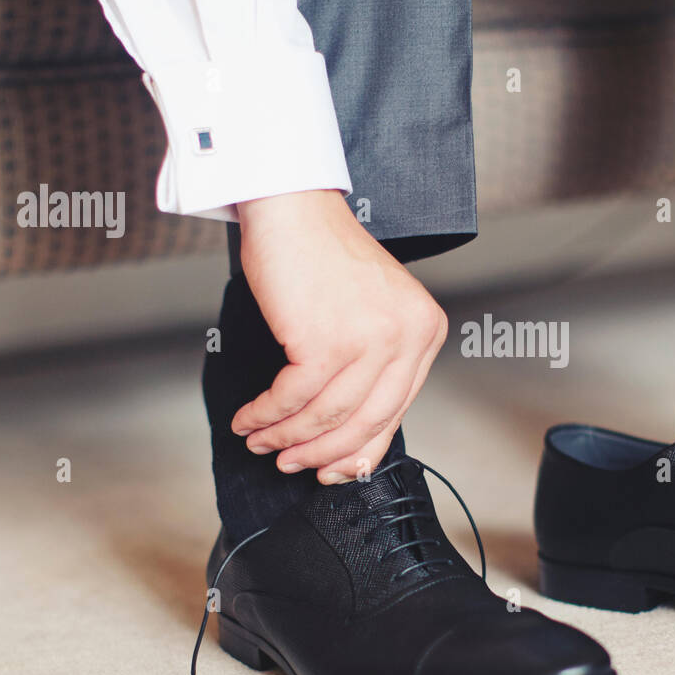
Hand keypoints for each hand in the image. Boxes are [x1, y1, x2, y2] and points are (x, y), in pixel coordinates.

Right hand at [231, 190, 447, 482]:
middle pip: (364, 421)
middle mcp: (408, 336)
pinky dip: (266, 415)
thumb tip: (350, 440)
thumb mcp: (371, 311)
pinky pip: (292, 398)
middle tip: (290, 464)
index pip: (397, 410)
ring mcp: (370, 338)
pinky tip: (249, 419)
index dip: (360, 450)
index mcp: (426, 331)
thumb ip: (373, 367)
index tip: (335, 469)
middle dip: (321, 453)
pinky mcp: (326, 339)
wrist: (293, 205)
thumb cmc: (323, 255)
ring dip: (286, 437)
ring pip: (326, 415)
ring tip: (260, 441)